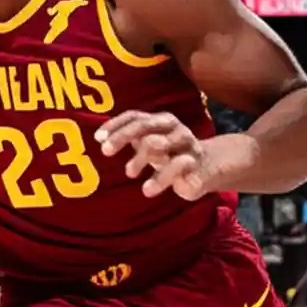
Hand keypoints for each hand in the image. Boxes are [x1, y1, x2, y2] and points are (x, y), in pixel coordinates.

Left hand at [95, 111, 210, 199]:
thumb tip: (103, 139)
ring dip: (139, 159)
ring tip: (129, 173)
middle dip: (122, 136)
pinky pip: (176, 167)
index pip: (135, 117)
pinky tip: (147, 190)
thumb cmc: (171, 154)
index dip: (115, 125)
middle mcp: (174, 128)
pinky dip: (159, 179)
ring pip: (158, 144)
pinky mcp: (195, 164)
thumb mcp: (152, 143)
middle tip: (105, 151)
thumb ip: (132, 139)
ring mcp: (186, 144)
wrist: (208, 167)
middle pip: (144, 126)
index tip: (98, 138)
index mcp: (162, 120)